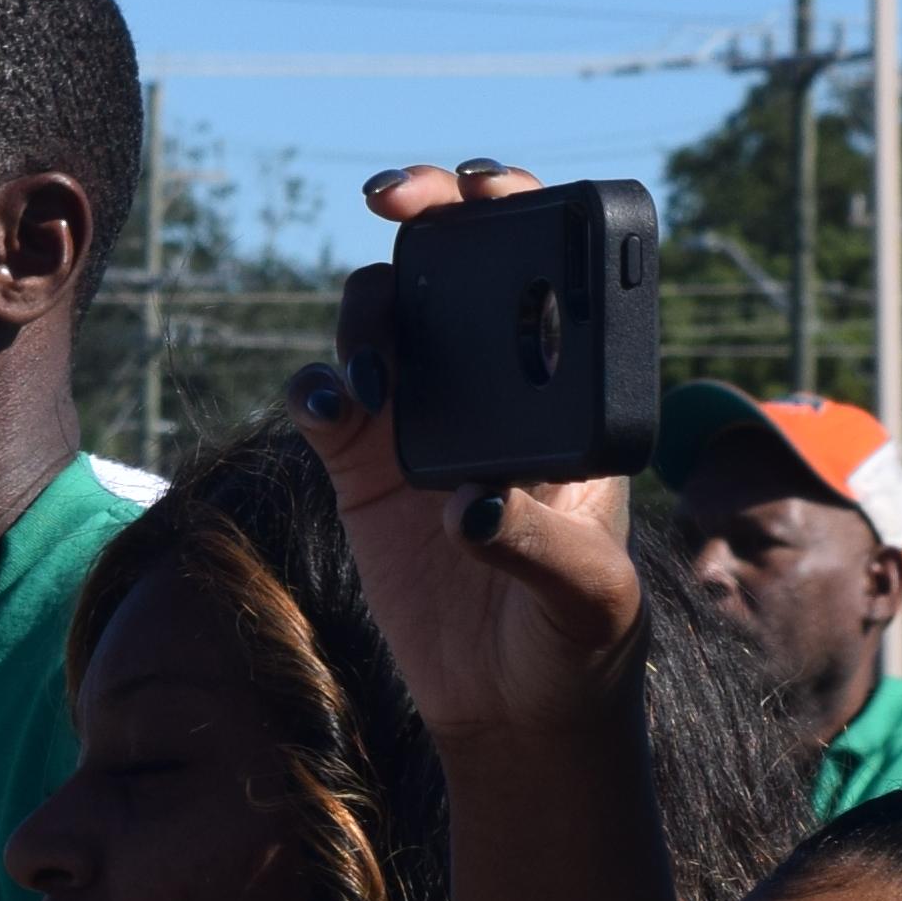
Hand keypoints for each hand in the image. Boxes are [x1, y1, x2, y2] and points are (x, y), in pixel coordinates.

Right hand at [298, 162, 650, 757]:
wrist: (512, 709)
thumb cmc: (578, 643)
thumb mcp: (586, 599)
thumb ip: (540, 549)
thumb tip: (473, 505)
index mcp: (565, 392)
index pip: (547, 271)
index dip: (510, 207)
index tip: (477, 191)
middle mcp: (495, 386)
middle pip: (450, 266)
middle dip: (423, 215)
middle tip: (394, 204)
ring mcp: (423, 419)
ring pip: (381, 320)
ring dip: (366, 319)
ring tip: (372, 384)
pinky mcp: (363, 466)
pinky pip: (324, 397)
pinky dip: (315, 388)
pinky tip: (329, 412)